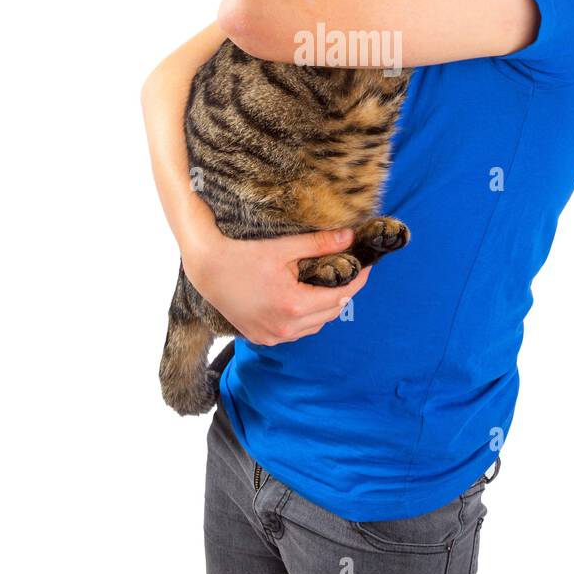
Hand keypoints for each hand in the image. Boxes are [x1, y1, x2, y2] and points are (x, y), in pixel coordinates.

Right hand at [180, 224, 372, 345]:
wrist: (206, 268)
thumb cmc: (242, 254)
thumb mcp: (283, 247)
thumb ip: (319, 244)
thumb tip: (350, 236)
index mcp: (293, 305)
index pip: (340, 296)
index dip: (358, 281)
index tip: (367, 266)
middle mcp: (285, 327)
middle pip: (330, 312)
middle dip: (343, 292)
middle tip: (350, 271)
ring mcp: (273, 336)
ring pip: (314, 325)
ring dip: (325, 307)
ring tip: (327, 284)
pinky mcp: (262, 337)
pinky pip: (295, 332)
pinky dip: (306, 318)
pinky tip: (303, 300)